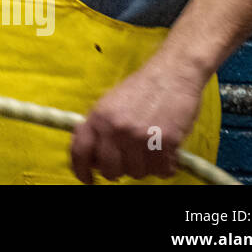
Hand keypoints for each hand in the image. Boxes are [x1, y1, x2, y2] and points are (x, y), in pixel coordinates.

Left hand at [69, 59, 205, 183]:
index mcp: (98, 117)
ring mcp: (140, 136)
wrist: (172, 72)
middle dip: (118, 171)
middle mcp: (116, 128)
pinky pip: (162, 171)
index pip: (80, 152)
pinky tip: (166, 151)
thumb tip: (92, 159)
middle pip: (110, 170)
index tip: (88, 179)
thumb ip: (99, 128)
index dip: (81, 170)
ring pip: (137, 173)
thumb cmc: (141, 89)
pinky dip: (166, 166)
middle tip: (128, 161)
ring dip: (145, 166)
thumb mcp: (110, 103)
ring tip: (150, 148)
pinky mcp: (166, 141)